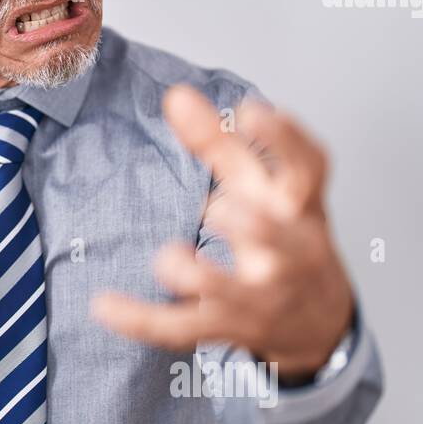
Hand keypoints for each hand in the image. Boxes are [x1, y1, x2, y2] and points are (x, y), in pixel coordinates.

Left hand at [91, 85, 353, 380]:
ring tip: (169, 258)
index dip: (283, 140)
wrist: (319, 320)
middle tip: (216, 208)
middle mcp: (287, 251)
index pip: (307, 169)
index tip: (251, 110)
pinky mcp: (229, 326)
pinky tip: (103, 305)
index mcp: (298, 207)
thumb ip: (219, 141)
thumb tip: (176, 95)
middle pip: (267, 232)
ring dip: (192, 270)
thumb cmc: (284, 235)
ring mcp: (258, 294)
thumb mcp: (262, 187)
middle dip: (239, 218)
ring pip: (224, 286)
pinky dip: (139, 318)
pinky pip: (180, 328)